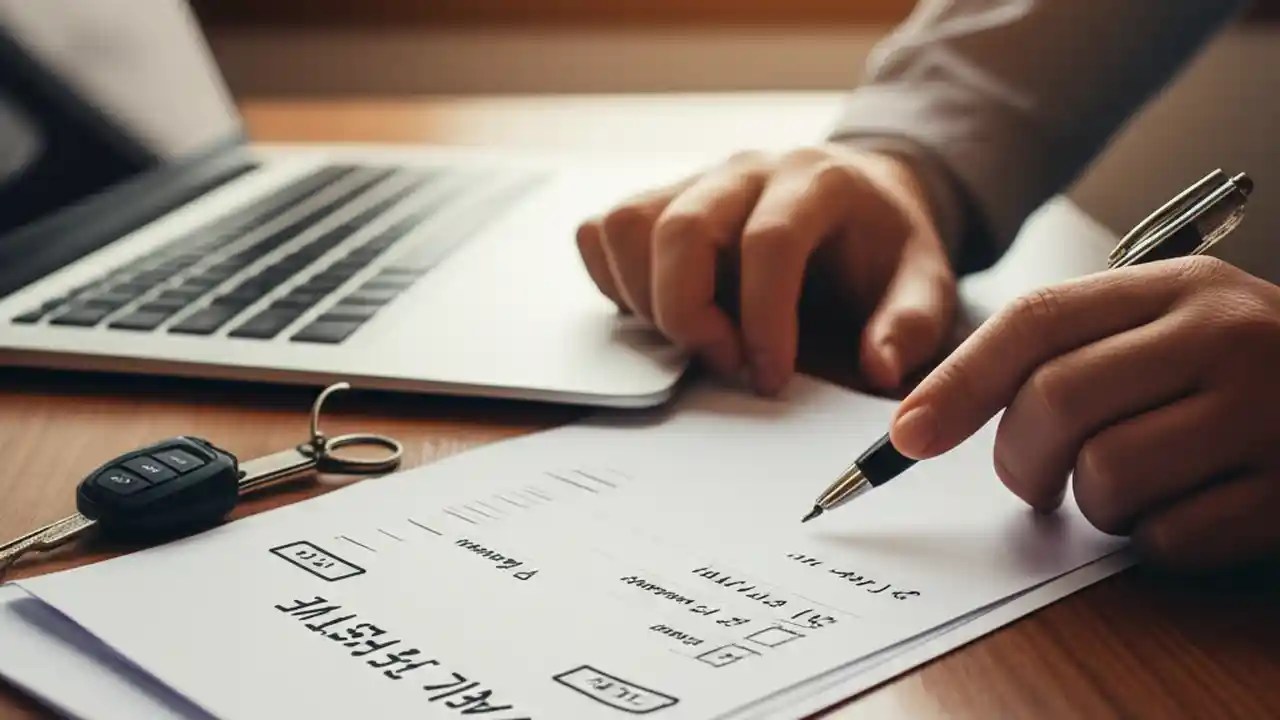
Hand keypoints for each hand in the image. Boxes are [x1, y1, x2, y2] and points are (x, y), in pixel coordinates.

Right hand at [576, 145, 956, 394]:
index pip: (768, 241)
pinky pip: (601, 234)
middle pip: (679, 229)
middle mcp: (745, 170)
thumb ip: (911, 325)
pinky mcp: (657, 201)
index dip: (764, 321)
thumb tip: (877, 369)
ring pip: (625, 228)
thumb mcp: (924, 284)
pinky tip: (666, 312)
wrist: (859, 201)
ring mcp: (694, 181)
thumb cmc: (883, 250)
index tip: (771, 377)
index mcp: (816, 181)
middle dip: (690, 315)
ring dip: (647, 302)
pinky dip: (615, 284)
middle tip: (727, 363)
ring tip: (700, 338)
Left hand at [892, 256, 1279, 570]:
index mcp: (1177, 287)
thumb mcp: (1169, 327)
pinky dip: (1152, 542)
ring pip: (1104, 476)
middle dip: (1017, 460)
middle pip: (1054, 402)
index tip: (906, 436)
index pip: (1035, 321)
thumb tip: (929, 415)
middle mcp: (1224, 336)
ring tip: (1131, 487)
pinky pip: (1168, 539)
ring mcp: (1266, 414)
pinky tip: (1190, 511)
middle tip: (1031, 480)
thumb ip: (1070, 351)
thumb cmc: (1243, 371)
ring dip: (1092, 504)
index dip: (956, 383)